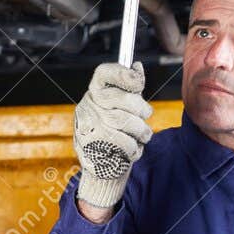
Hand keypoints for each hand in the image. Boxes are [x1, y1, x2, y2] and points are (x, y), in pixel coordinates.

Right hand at [74, 61, 153, 211]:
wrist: (101, 167)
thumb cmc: (115, 133)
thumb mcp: (120, 108)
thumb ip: (129, 90)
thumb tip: (137, 66)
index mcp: (95, 92)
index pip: (104, 73)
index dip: (123, 74)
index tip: (138, 82)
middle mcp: (88, 105)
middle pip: (123, 99)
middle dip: (142, 110)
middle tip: (145, 118)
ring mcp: (89, 125)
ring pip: (126, 122)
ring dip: (142, 131)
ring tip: (142, 136)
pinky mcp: (94, 145)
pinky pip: (124, 142)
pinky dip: (135, 148)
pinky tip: (133, 150)